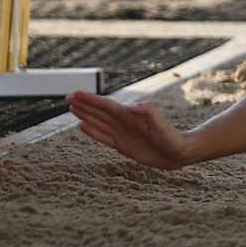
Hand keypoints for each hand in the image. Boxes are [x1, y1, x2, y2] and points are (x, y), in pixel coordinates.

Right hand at [66, 91, 189, 169]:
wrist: (178, 153)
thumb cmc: (171, 139)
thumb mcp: (161, 127)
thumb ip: (149, 115)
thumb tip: (133, 106)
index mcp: (129, 116)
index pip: (105, 106)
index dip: (90, 100)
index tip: (75, 94)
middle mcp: (123, 123)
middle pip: (98, 111)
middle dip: (83, 104)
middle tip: (67, 97)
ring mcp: (122, 133)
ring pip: (98, 122)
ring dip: (85, 115)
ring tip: (72, 107)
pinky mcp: (122, 145)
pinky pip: (103, 137)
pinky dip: (92, 131)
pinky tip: (82, 125)